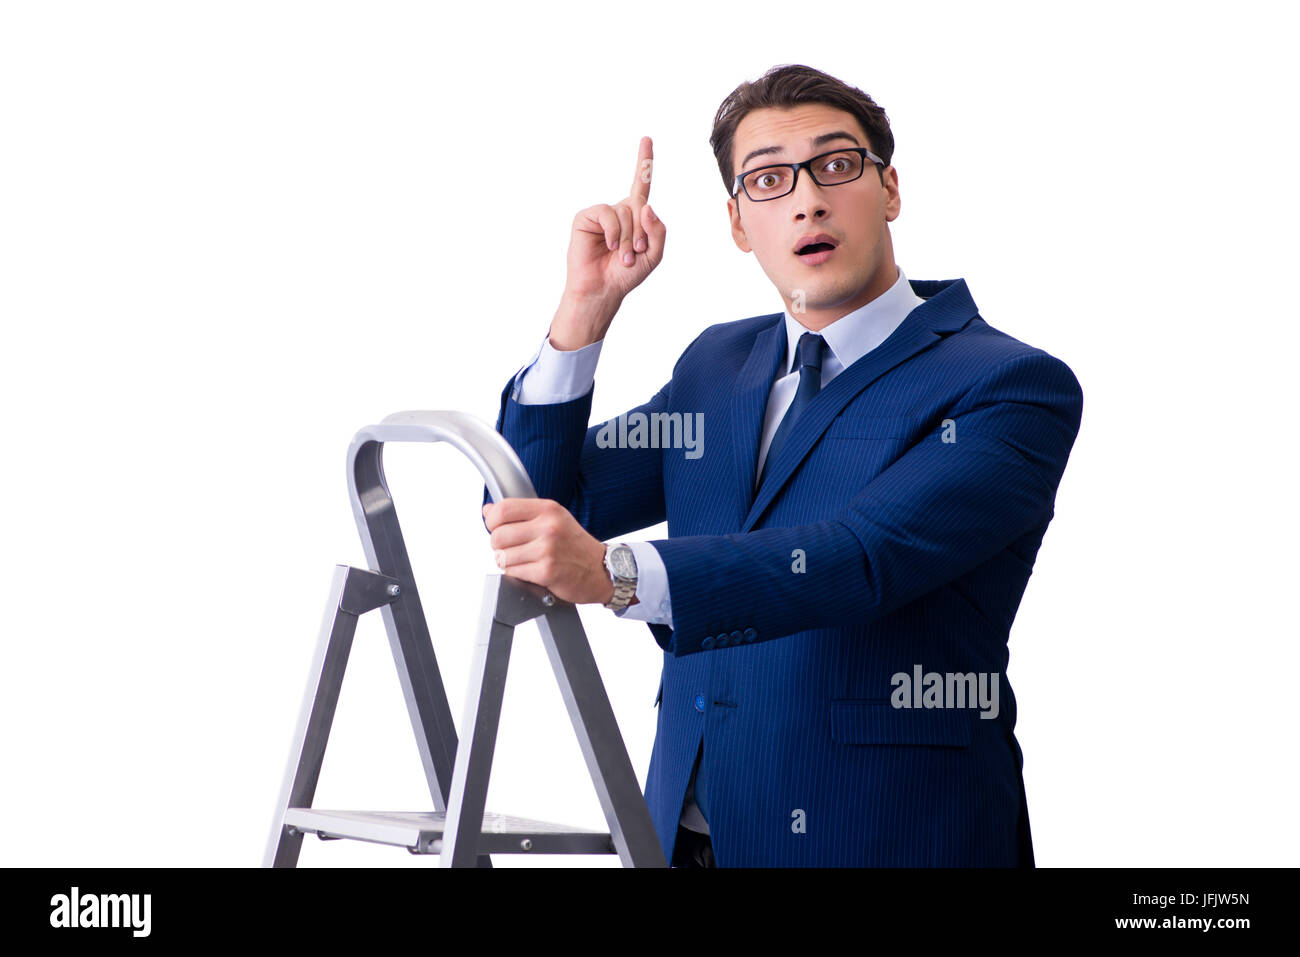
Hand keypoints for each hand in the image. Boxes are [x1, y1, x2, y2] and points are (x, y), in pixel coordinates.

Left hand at [482, 498, 614, 605]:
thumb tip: (488, 510)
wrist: (602, 570)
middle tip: (512, 549)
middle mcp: (548, 527)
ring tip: (524, 561)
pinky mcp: (546, 571)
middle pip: (498, 535)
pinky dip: (517, 574)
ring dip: (507, 562)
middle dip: (499, 546)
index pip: (503, 509)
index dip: (492, 521)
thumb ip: (521, 513)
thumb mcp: (553, 519)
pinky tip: (531, 571)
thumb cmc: (575, 545)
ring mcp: (548, 549)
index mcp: (548, 509)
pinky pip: (513, 572)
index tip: (496, 527)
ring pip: (502, 556)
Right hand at [549, 136, 666, 350]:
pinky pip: (607, 213)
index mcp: (636, 216)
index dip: (644, 162)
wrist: (602, 290)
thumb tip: (647, 206)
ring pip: (625, 211)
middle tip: (635, 254)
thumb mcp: (654, 255)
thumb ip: (658, 231)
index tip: (646, 139)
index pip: (641, 185)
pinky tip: (611, 246)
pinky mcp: (586, 218)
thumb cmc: (626, 274)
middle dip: (642, 233)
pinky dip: (614, 231)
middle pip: (640, 206)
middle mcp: (619, 210)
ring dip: (628, 238)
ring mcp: (602, 214)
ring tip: (623, 257)